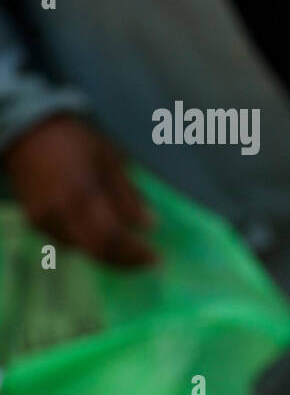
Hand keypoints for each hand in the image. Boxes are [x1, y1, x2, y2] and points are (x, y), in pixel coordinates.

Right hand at [1, 114, 155, 266]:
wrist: (27, 133)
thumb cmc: (75, 141)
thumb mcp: (110, 160)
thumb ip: (128, 195)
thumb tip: (151, 226)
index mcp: (81, 192)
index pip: (112, 235)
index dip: (135, 252)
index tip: (156, 258)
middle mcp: (59, 211)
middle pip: (96, 250)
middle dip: (125, 261)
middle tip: (146, 261)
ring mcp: (43, 219)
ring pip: (82, 250)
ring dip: (109, 255)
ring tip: (131, 251)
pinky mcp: (35, 222)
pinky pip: (68, 242)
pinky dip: (91, 245)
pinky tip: (106, 239)